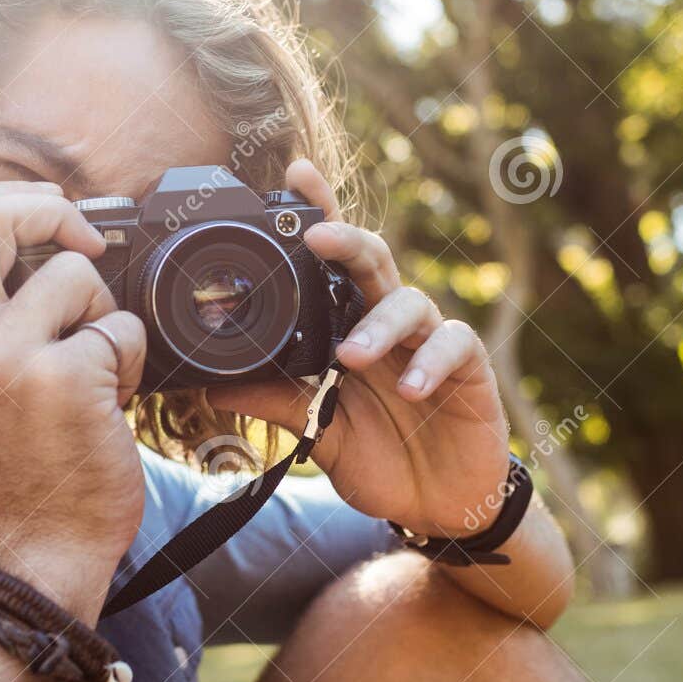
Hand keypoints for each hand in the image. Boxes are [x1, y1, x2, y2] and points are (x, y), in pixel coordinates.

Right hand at [0, 181, 147, 597]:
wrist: (37, 548)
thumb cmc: (17, 469)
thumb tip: (28, 245)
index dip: (12, 203)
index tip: (56, 216)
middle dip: (53, 215)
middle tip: (90, 241)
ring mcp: (4, 358)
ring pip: (75, 273)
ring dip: (104, 314)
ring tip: (95, 370)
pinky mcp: (61, 378)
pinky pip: (118, 329)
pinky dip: (129, 362)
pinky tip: (110, 404)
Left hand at [209, 161, 510, 537]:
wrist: (437, 507)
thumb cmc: (382, 459)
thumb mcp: (319, 434)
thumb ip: (278, 404)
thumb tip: (214, 388)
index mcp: (351, 327)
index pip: (332, 263)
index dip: (319, 213)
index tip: (294, 174)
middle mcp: (389, 323)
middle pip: (372, 260)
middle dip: (347, 240)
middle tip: (317, 237)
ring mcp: (430, 342)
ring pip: (409, 301)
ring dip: (378, 325)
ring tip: (351, 358)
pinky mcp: (468, 368)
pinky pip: (452, 346)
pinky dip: (429, 362)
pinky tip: (409, 386)